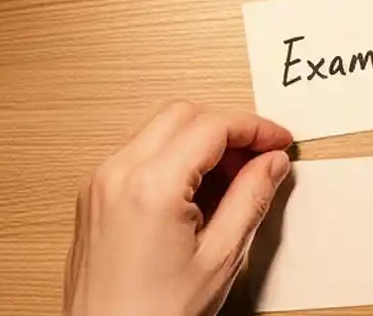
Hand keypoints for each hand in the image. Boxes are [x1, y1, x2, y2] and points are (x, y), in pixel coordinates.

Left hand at [64, 101, 293, 315]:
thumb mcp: (219, 258)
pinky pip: (139, 153)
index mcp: (151, 186)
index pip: (213, 126)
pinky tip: (199, 191)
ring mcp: (100, 184)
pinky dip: (174, 157)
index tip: (279, 142)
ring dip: (200, 141)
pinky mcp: (94, 198)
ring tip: (233, 180)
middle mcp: (118, 174)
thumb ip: (251, 199)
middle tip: (260, 158)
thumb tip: (272, 163)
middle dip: (227, 128)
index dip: (255, 128)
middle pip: (183, 114)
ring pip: (159, 129)